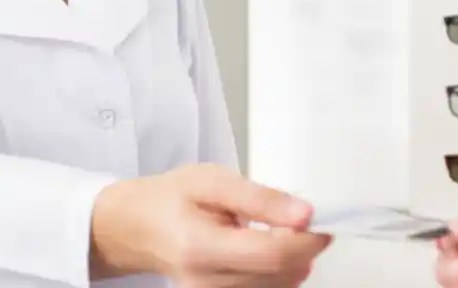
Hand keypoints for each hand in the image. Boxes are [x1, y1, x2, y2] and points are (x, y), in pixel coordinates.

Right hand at [91, 164, 331, 286]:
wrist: (137, 227)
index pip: (272, 256)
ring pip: (277, 287)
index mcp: (200, 247)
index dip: (306, 241)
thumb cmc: (172, 198)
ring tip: (275, 231)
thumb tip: (306, 214)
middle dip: (302, 248)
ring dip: (292, 260)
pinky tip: (265, 250)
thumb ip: (261, 198)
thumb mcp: (214, 181)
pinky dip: (277, 272)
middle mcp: (205, 283)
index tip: (320, 222)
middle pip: (280, 276)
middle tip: (298, 220)